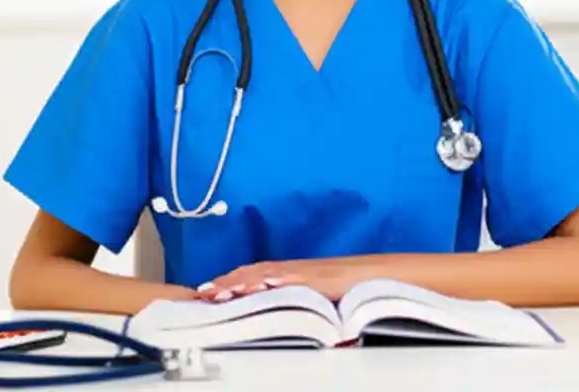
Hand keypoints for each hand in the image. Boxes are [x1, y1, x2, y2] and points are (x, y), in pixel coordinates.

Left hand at [194, 258, 373, 302]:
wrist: (376, 273)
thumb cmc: (351, 285)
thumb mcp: (318, 293)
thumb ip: (297, 298)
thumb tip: (281, 309)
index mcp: (292, 272)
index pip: (255, 273)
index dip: (231, 280)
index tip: (209, 290)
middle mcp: (294, 269)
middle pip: (253, 270)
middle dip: (227, 280)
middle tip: (202, 292)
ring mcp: (302, 271)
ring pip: (264, 272)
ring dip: (239, 280)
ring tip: (217, 290)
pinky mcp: (313, 278)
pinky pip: (286, 279)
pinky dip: (268, 281)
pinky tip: (255, 285)